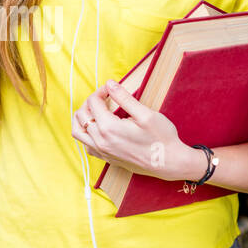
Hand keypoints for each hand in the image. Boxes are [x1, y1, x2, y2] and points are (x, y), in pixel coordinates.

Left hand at [69, 79, 198, 180]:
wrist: (169, 163)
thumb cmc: (161, 138)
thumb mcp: (145, 114)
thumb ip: (124, 98)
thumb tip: (109, 84)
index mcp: (108, 128)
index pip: (93, 103)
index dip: (101, 91)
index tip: (111, 88)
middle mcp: (101, 141)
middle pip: (82, 115)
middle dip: (90, 102)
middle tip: (104, 97)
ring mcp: (102, 152)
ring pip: (78, 132)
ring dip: (82, 118)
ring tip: (94, 110)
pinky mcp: (107, 159)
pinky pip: (86, 145)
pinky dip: (86, 133)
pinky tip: (98, 128)